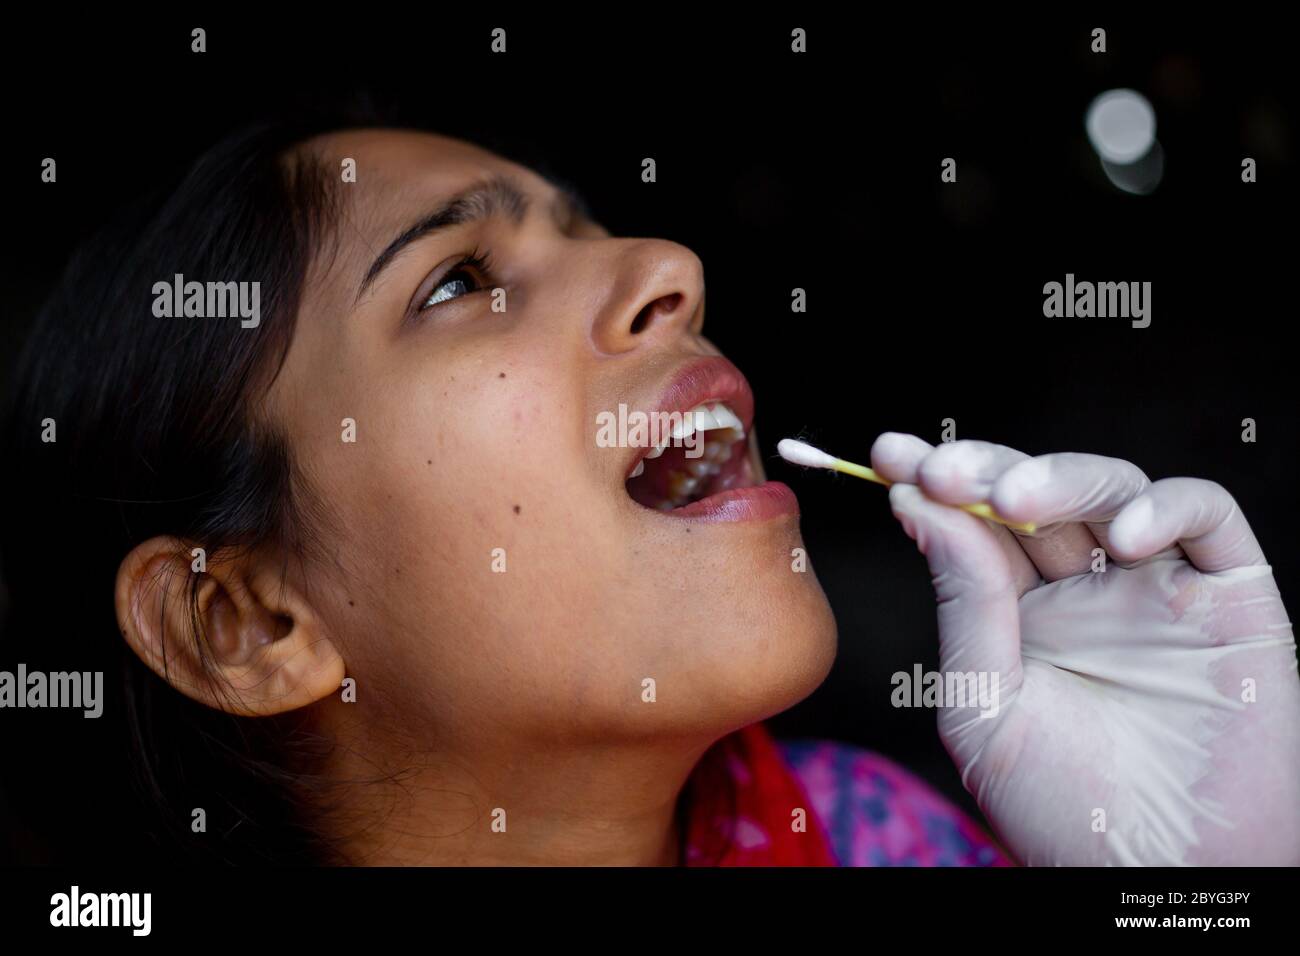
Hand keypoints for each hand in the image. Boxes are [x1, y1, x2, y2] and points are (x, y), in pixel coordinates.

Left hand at [871, 432, 1299, 865]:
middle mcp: (1085, 589)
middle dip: (985, 468)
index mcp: (1019, 611)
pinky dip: (1168, 507)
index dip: (936, 481)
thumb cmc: (1062, 808)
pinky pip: (1209, 518)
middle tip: (941, 468)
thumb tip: (922, 505)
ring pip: (1112, 488)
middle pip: (1036, 493)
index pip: (974, 524)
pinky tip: (1124, 537)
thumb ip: (962, 603)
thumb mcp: (984, 705)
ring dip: (1061, 476)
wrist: (1160, 878)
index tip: (889, 457)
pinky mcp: (1232, 596)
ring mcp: (1156, 586)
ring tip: (1015, 497)